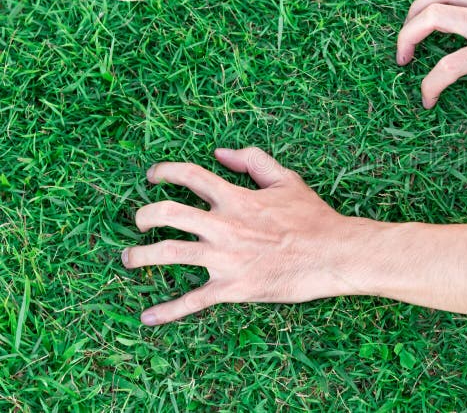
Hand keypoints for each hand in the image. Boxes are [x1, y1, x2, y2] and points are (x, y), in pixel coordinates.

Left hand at [123, 147, 368, 325]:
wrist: (333, 254)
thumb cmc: (313, 218)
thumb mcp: (286, 179)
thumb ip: (253, 160)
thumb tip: (221, 153)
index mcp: (236, 198)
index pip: (190, 176)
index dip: (166, 171)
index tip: (153, 175)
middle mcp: (224, 225)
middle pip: (167, 213)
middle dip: (144, 215)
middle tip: (138, 220)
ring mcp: (225, 258)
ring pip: (168, 253)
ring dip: (141, 257)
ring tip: (129, 260)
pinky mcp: (232, 288)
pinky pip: (192, 301)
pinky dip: (167, 311)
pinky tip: (147, 317)